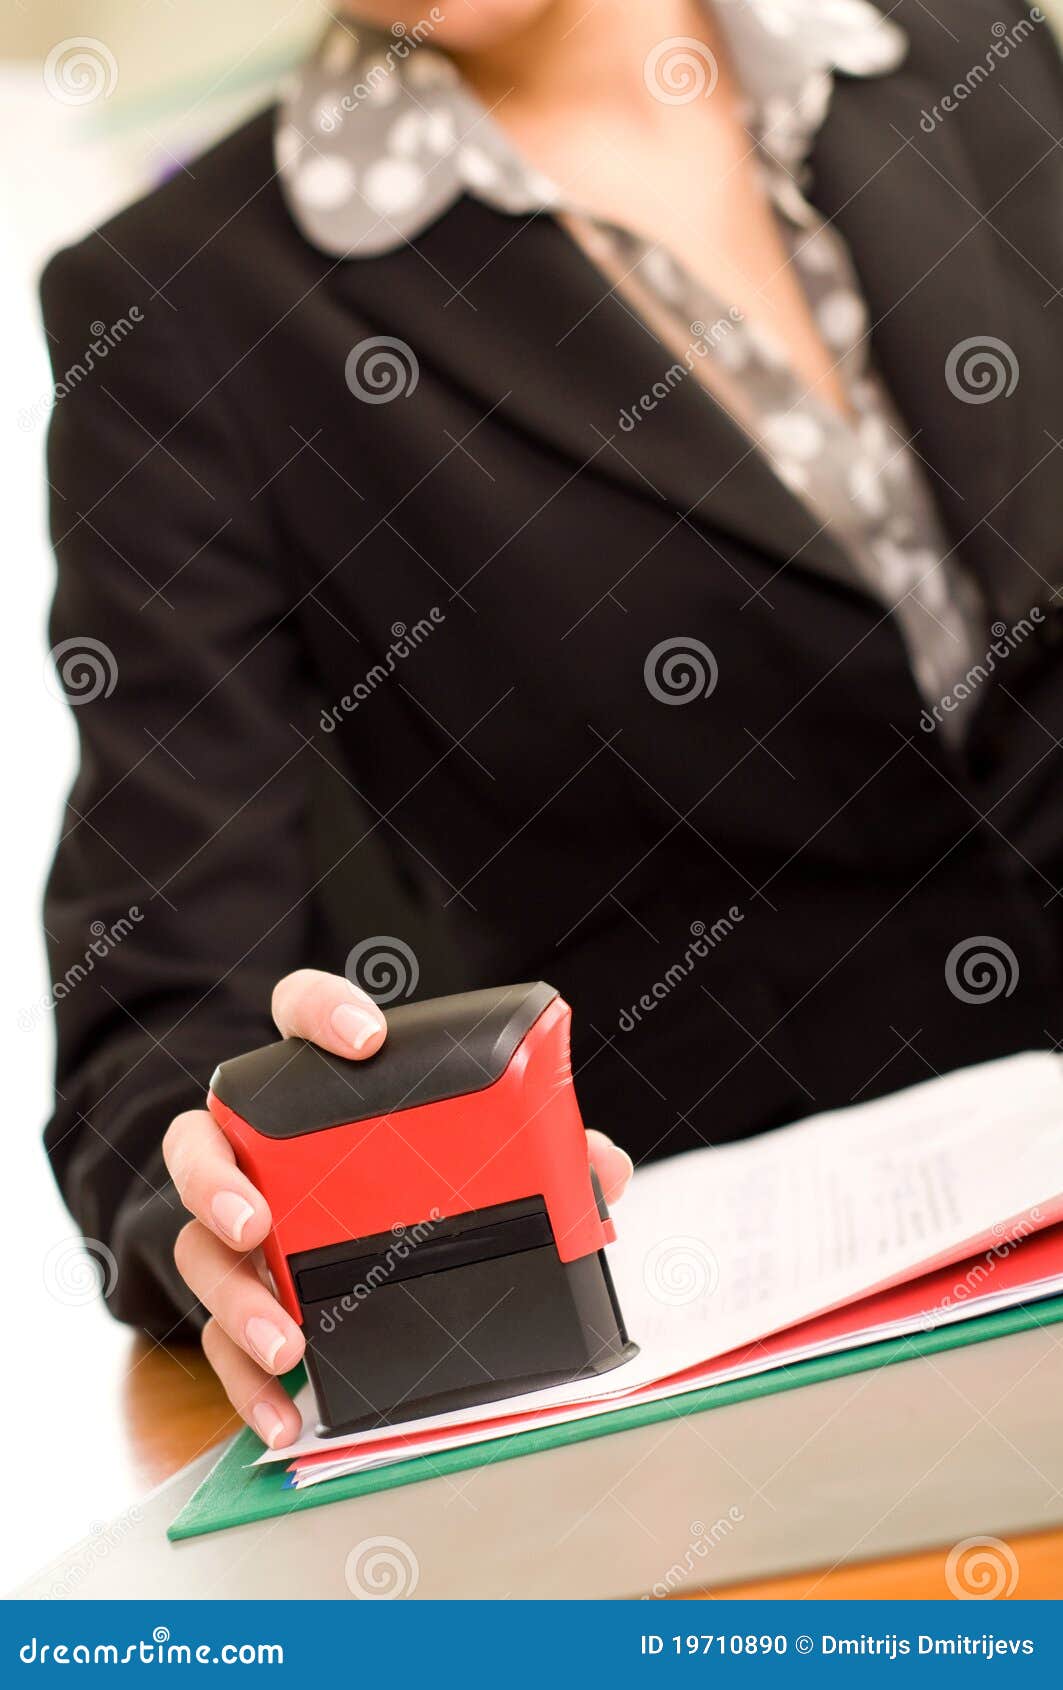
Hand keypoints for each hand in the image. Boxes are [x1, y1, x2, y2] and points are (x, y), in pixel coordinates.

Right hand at [163, 969, 633, 1448]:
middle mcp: (260, 1152)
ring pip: (198, 1247)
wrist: (395, 1254)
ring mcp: (242, 1229)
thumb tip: (601, 1165)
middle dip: (216, 1179)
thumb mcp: (485, 1155)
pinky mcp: (241, 1302)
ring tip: (285, 1336)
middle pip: (198, 1141)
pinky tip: (286, 1412)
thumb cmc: (425, 1175)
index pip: (298, 1014)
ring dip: (233, 1294)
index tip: (367, 1040)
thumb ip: (539, 1151)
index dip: (322, 1013)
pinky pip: (220, 1342)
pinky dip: (247, 1381)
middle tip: (260, 1218)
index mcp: (319, 1089)